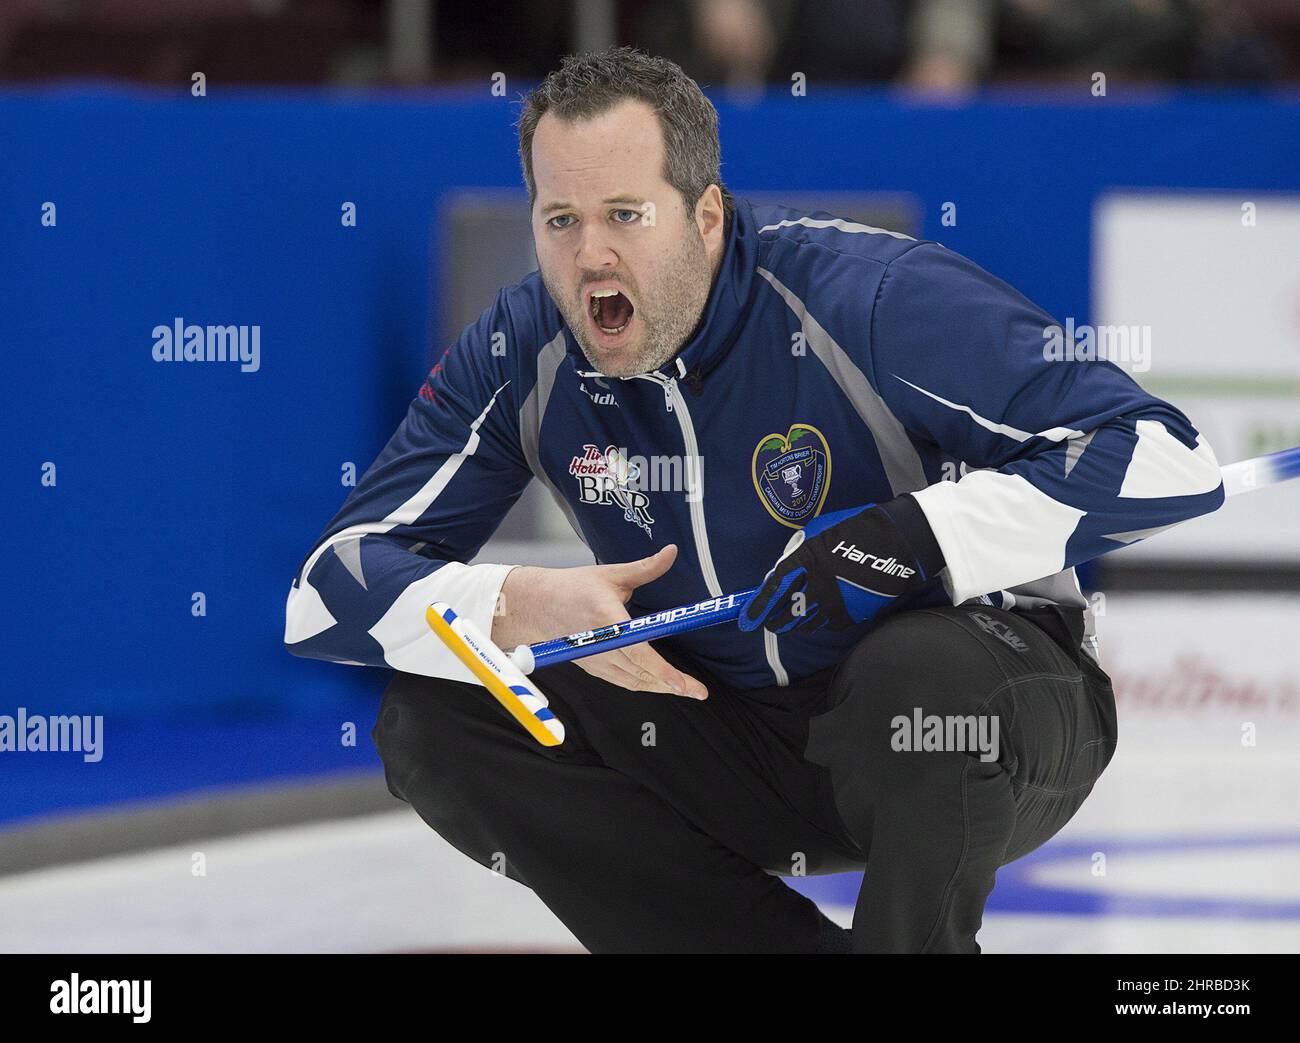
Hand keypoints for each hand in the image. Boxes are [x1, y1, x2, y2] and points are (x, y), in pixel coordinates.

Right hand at [492, 545, 707, 698]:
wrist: (535, 606)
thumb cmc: (571, 588)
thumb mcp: (611, 574)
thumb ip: (646, 568)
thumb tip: (671, 552)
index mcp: (607, 620)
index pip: (639, 653)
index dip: (663, 671)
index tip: (682, 683)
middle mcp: (600, 646)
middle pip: (641, 674)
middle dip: (673, 685)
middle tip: (698, 691)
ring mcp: (595, 661)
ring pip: (634, 682)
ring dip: (661, 688)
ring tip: (686, 689)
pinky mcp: (593, 667)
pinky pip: (623, 682)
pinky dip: (644, 685)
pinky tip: (660, 685)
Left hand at [738, 499, 937, 634]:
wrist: (896, 541)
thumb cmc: (855, 528)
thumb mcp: (819, 531)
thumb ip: (798, 552)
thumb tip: (783, 571)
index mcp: (806, 560)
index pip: (774, 589)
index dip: (759, 607)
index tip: (747, 620)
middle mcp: (817, 585)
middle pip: (787, 612)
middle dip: (774, 621)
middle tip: (768, 624)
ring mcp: (835, 601)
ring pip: (806, 623)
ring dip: (794, 625)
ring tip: (788, 625)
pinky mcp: (852, 612)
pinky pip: (828, 624)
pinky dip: (820, 623)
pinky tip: (818, 619)